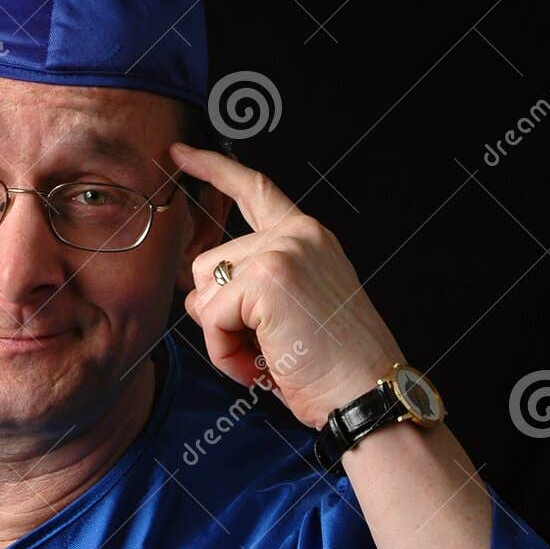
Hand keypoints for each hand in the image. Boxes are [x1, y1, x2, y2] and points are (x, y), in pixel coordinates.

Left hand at [170, 142, 407, 428]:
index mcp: (309, 238)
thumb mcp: (292, 313)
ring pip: (204, 291)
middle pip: (209, 264)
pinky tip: (263, 365)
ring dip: (223, 336)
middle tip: (266, 350)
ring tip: (267, 357)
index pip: (255, 191)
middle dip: (221, 316)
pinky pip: (211, 318)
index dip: (214, 169)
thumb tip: (199, 295)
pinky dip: (226, 353)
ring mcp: (282, 252)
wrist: (369, 395)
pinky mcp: (267, 278)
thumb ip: (250, 288)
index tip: (180, 153)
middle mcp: (297, 235)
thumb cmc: (333, 369)